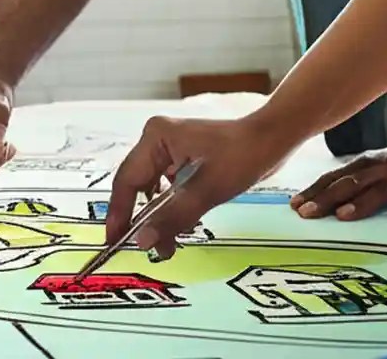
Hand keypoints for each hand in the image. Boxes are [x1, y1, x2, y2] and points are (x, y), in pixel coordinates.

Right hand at [106, 114, 297, 260]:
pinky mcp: (180, 159)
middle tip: (142, 248)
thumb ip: (172, 217)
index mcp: (155, 137)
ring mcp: (167, 149)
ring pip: (151, 191)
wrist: (272, 139)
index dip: (118, 213)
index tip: (113, 241)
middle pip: (136, 186)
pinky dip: (170, 209)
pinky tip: (179, 226)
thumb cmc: (242, 155)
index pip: (126, 180)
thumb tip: (143, 242)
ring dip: (157, 218)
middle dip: (141, 220)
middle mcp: (155, 140)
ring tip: (166, 244)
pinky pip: (166, 189)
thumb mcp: (206, 190)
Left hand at [290, 138, 386, 221]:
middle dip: (327, 198)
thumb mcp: (379, 165)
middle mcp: (386, 169)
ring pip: (384, 190)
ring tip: (344, 216)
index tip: (294, 205)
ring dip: (363, 203)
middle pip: (352, 183)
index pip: (336, 177)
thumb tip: (324, 194)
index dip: (315, 190)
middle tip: (306, 214)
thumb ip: (356, 178)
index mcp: (370, 164)